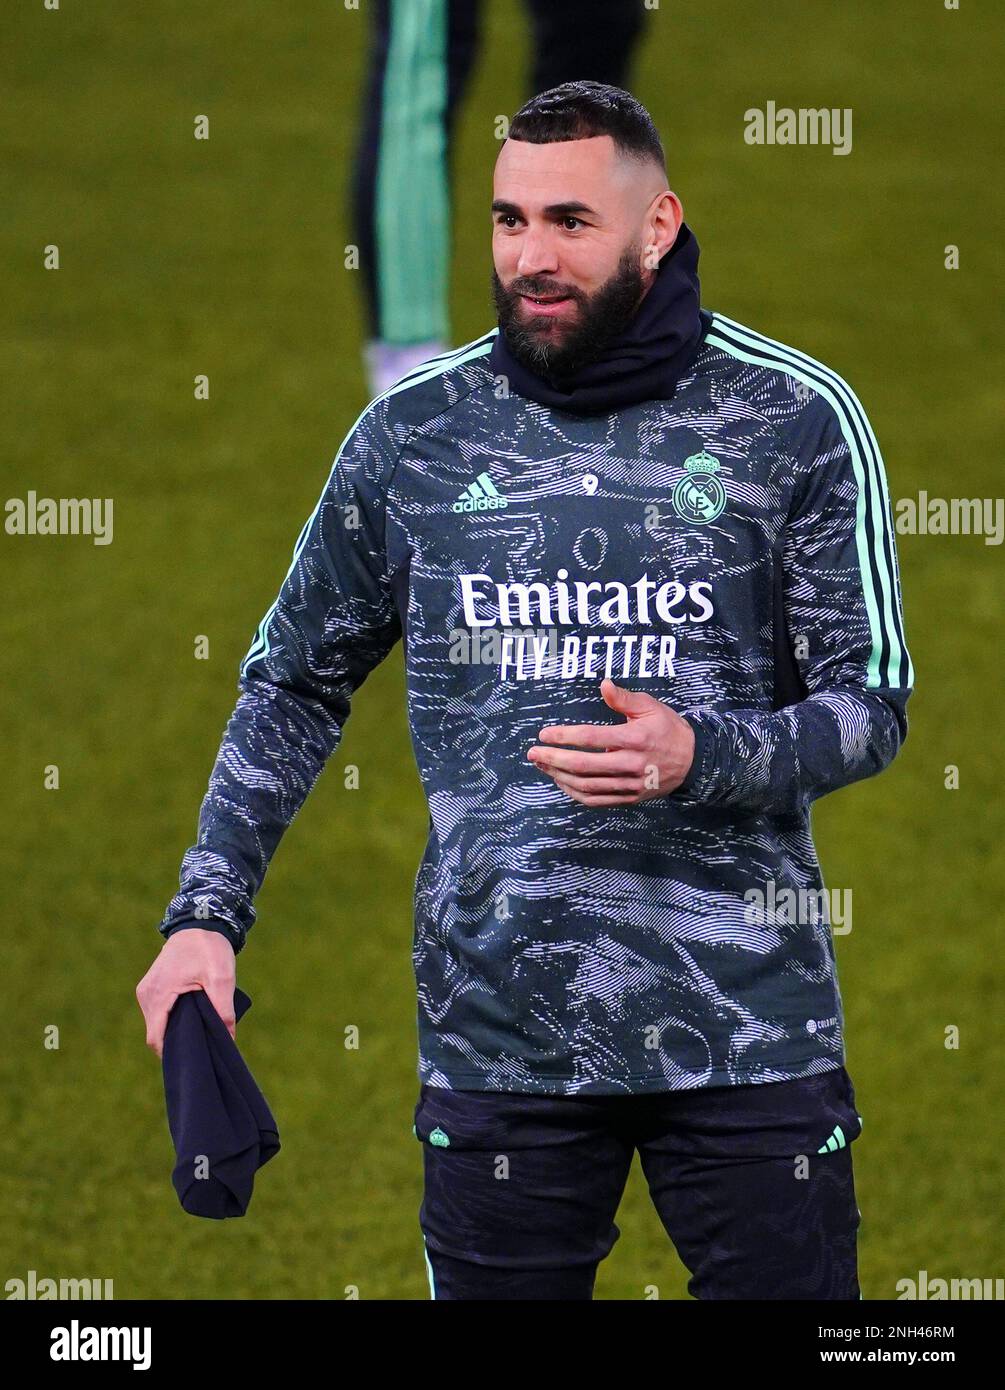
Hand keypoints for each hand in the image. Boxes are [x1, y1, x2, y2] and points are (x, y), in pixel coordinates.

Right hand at [136, 928, 236, 1058]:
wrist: (200, 921)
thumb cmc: (210, 947)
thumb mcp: (221, 978)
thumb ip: (224, 1009)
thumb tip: (228, 1039)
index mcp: (158, 993)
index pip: (156, 1039)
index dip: (173, 1053)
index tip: (193, 1059)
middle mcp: (147, 994)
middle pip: (156, 1033)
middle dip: (176, 1043)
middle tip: (202, 1049)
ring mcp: (147, 990)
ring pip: (157, 1023)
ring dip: (174, 1031)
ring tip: (199, 1035)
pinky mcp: (152, 987)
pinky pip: (158, 1012)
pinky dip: (172, 1020)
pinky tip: (191, 1021)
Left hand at [526, 678, 695, 806]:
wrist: (694, 761)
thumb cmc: (669, 729)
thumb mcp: (650, 707)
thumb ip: (624, 698)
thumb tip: (603, 684)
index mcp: (634, 738)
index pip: (591, 738)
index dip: (564, 736)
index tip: (544, 734)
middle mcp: (630, 764)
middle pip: (583, 766)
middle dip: (553, 759)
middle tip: (532, 753)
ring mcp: (629, 784)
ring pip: (587, 786)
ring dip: (560, 777)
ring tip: (543, 766)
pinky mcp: (630, 798)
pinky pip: (597, 801)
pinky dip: (575, 794)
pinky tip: (562, 782)